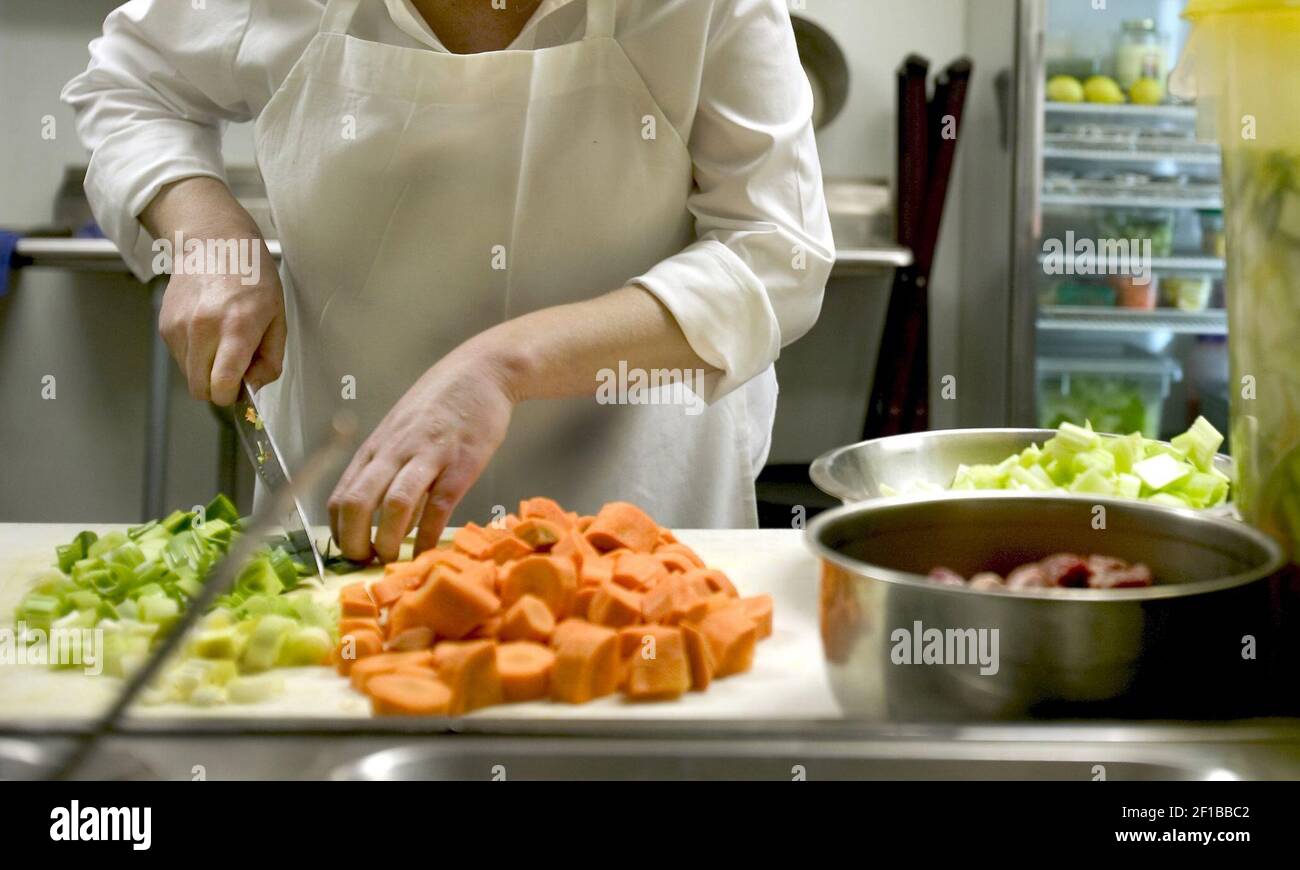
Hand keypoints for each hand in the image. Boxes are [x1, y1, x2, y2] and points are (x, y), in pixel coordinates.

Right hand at [157, 237, 284, 405]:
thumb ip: (270, 360)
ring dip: (206, 370)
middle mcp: (203, 328)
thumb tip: (253, 388)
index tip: (241, 388)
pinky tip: (207, 330)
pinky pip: (180, 358)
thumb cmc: (252, 277)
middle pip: (200, 390)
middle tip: (235, 367)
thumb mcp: (278, 317)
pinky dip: (195, 355)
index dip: (232, 397)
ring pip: (188, 376)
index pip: (222, 386)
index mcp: (237, 327)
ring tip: (222, 342)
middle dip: (218, 388)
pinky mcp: (165, 325)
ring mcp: (179, 326)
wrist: (214, 242)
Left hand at [328, 342, 517, 562]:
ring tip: (393, 559)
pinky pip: (439, 506)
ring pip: (396, 506)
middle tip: (364, 562)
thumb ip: (389, 467)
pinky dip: (430, 535)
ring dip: (390, 541)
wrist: (481, 372)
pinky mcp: (461, 464)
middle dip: (355, 542)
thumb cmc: (439, 402)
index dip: (339, 531)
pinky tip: (428, 550)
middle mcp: (395, 451)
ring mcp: (428, 456)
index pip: (341, 495)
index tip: (349, 551)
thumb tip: (382, 512)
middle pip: (359, 502)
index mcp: (376, 447)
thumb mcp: (401, 430)